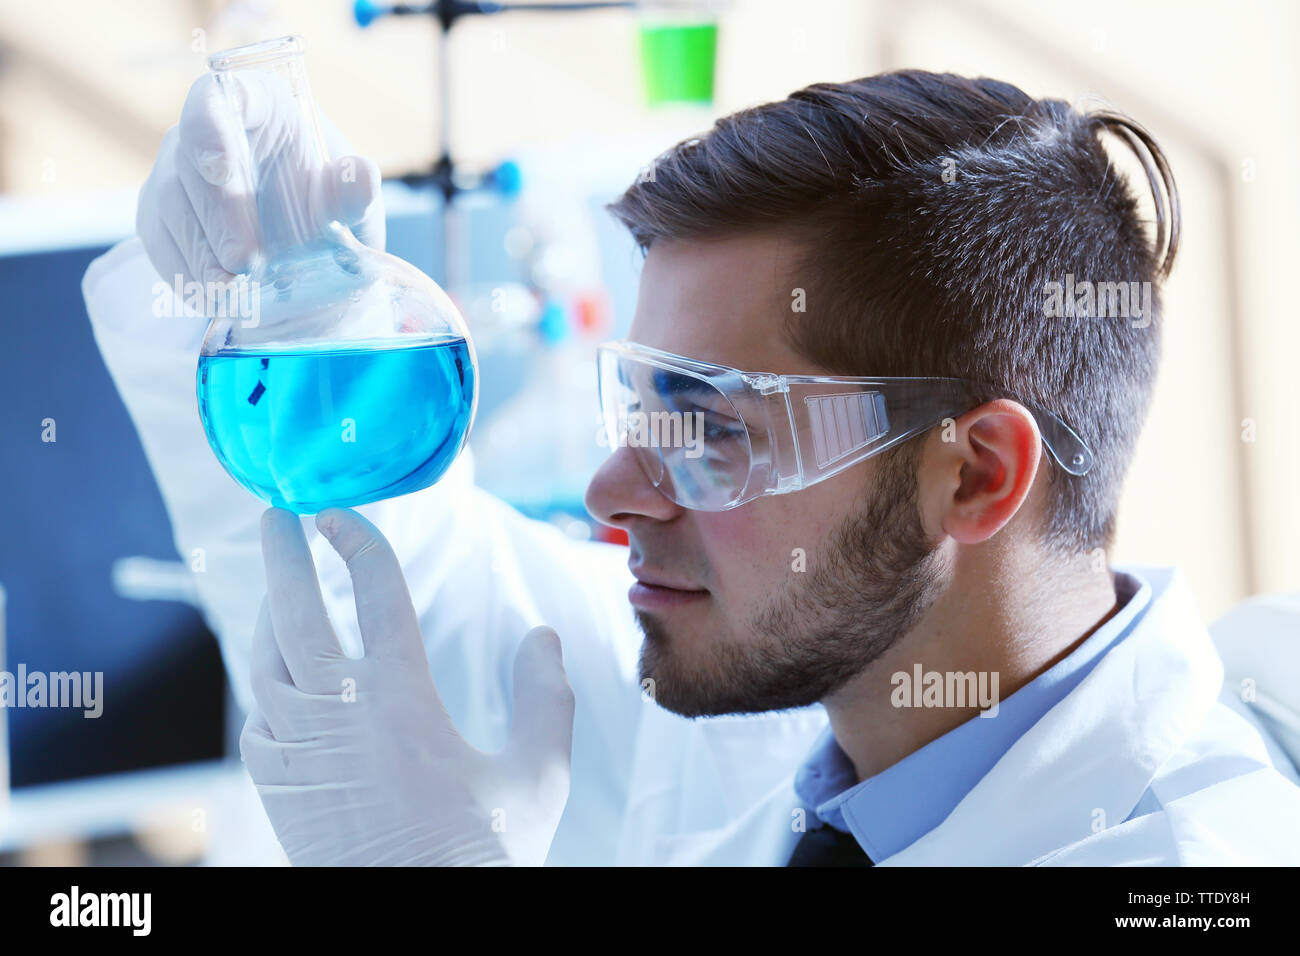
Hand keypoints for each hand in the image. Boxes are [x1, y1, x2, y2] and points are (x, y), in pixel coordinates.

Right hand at [137, 70, 384, 288]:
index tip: (220, 167)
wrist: (311, 259)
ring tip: (233, 290)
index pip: (218, 97)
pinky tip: (216, 298)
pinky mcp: (160, 219)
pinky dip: (187, 275)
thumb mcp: (352, 208)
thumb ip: (354, 194)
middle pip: (189, 161)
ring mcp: (175, 174)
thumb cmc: (330, 213)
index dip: (210, 127)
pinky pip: (161, 245)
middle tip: (245, 261)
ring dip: (201, 252)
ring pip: (170, 205)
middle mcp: (207, 131)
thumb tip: (361, 176)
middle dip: (217, 215)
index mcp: (259, 107)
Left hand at [240, 507, 574, 865]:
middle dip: (282, 550)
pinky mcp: (276, 783)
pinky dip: (264, 677)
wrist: (417, 922)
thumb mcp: (538, 774)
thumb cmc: (481, 855)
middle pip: (295, 606)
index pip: (377, 592)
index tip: (345, 513)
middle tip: (278, 511)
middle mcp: (338, 711)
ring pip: (264, 656)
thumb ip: (546, 697)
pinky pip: (257, 711)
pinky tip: (279, 673)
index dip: (360, 541)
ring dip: (268, 610)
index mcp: (402, 697)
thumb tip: (542, 636)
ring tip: (280, 585)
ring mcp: (298, 746)